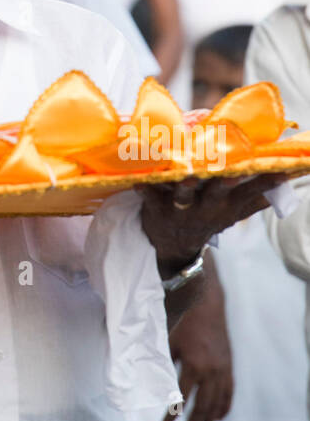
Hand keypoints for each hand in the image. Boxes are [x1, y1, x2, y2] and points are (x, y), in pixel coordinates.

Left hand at [140, 173, 289, 276]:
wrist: (175, 249)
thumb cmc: (206, 220)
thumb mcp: (232, 213)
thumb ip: (254, 199)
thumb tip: (282, 181)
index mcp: (225, 205)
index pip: (249, 193)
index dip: (264, 183)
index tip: (279, 171)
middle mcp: (205, 207)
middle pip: (218, 193)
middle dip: (225, 183)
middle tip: (232, 172)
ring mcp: (181, 210)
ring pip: (184, 197)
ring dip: (186, 188)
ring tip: (188, 177)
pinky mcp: (157, 209)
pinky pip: (149, 199)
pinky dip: (144, 190)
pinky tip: (138, 181)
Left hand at [165, 265, 233, 420]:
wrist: (206, 300)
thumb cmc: (181, 317)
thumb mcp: (167, 339)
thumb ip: (159, 360)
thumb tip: (141, 376)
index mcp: (193, 364)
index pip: (181, 399)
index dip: (172, 416)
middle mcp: (211, 371)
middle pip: (202, 407)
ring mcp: (223, 369)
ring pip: (217, 404)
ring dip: (207, 420)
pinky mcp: (229, 366)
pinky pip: (229, 393)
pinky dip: (223, 408)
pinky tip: (217, 417)